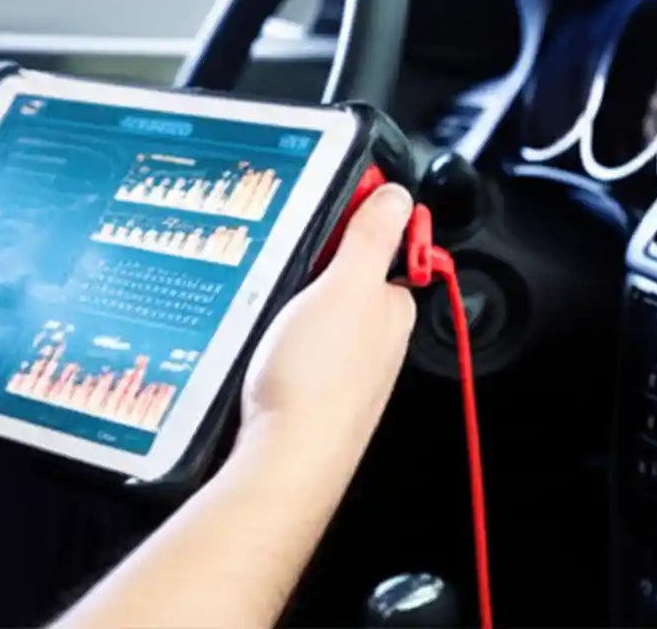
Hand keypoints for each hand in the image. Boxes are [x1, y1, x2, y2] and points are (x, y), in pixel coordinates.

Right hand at [241, 183, 416, 457]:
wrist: (283, 460)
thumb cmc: (317, 381)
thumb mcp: (347, 288)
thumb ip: (373, 239)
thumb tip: (397, 196)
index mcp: (392, 309)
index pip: (385, 248)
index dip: (356, 224)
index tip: (324, 211)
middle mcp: (376, 341)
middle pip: (345, 280)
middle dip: (314, 264)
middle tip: (283, 257)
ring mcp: (343, 368)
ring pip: (318, 313)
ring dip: (292, 299)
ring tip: (266, 297)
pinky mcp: (310, 390)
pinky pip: (296, 346)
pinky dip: (279, 334)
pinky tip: (259, 339)